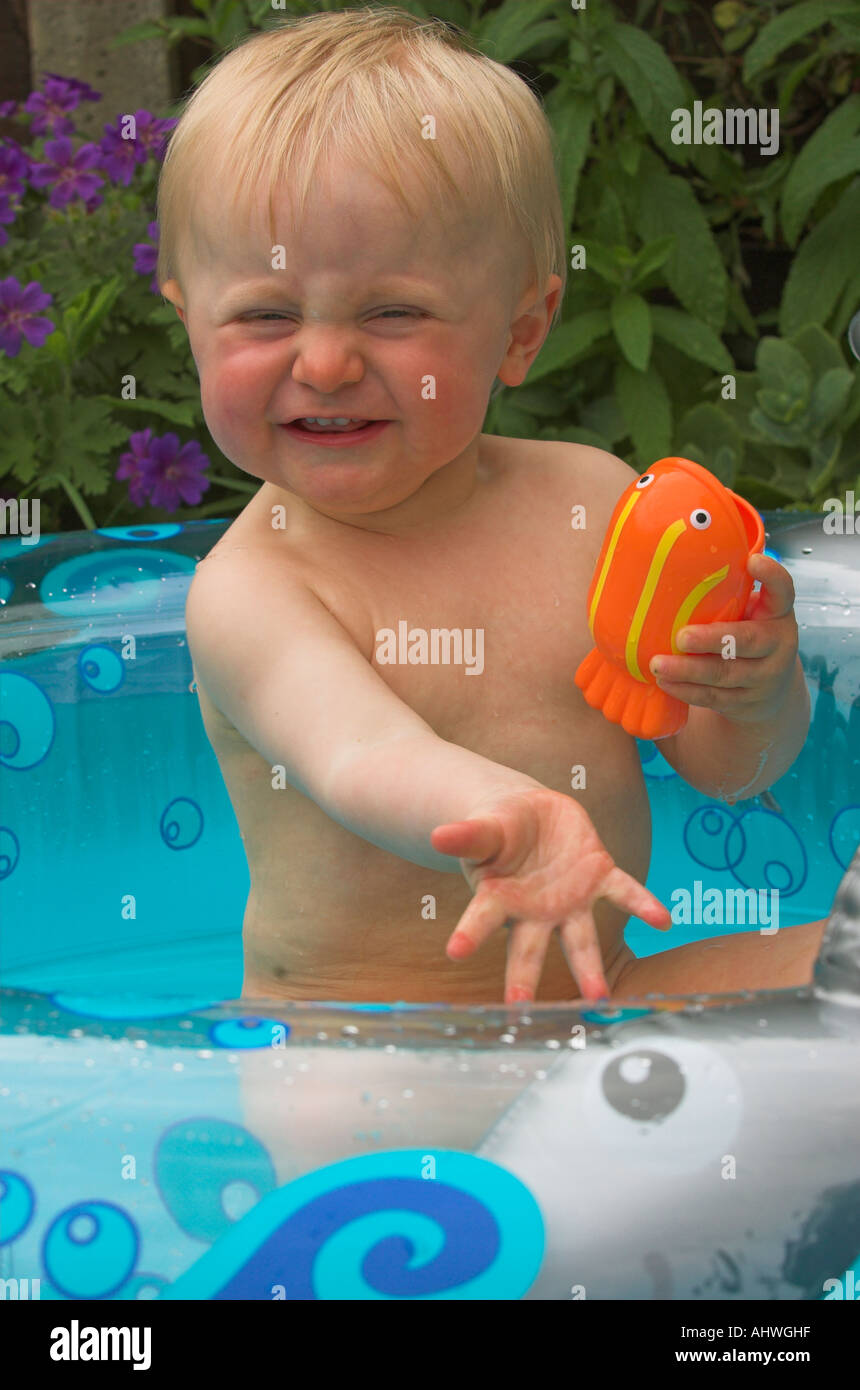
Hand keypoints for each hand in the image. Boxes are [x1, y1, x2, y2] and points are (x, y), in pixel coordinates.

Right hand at [430, 788, 671, 1004]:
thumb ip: (467, 835)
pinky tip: (663, 920)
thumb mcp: (483, 828)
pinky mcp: (599, 878)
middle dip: (525, 978)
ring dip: (590, 969)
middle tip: (520, 1009)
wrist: (532, 814)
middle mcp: (534, 912)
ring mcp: (569, 901)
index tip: (454, 952)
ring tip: (600, 997)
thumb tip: (438, 834)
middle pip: (528, 950)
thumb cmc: (499, 829)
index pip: (481, 918)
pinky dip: (643, 905)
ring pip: (580, 941)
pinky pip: (623, 894)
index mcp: (498, 898)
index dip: (469, 934)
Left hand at [649, 553, 798, 724]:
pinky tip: (664, 682)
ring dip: (689, 671)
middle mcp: (778, 645)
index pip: (784, 591)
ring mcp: (765, 677)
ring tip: (658, 664)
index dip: (772, 576)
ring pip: (725, 674)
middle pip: (747, 641)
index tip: (753, 561)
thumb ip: (729, 596)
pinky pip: (714, 697)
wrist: (770, 691)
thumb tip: (676, 564)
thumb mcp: (749, 614)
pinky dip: (687, 691)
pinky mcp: (746, 702)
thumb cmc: (747, 636)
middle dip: (712, 639)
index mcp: (778, 614)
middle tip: (681, 637)